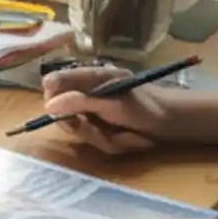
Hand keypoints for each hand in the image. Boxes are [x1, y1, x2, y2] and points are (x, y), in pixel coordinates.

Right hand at [40, 67, 171, 154]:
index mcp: (89, 76)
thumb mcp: (111, 104)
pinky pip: (90, 138)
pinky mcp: (98, 126)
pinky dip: (106, 142)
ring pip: (75, 128)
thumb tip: (48, 105)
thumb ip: (81, 103)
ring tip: (119, 136)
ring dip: (96, 136)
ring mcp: (91, 110)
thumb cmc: (143, 107)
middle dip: (79, 125)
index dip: (53, 98)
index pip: (54, 81)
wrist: (168, 123)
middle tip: (97, 131)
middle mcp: (86, 92)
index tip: (63, 114)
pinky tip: (123, 139)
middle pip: (60, 110)